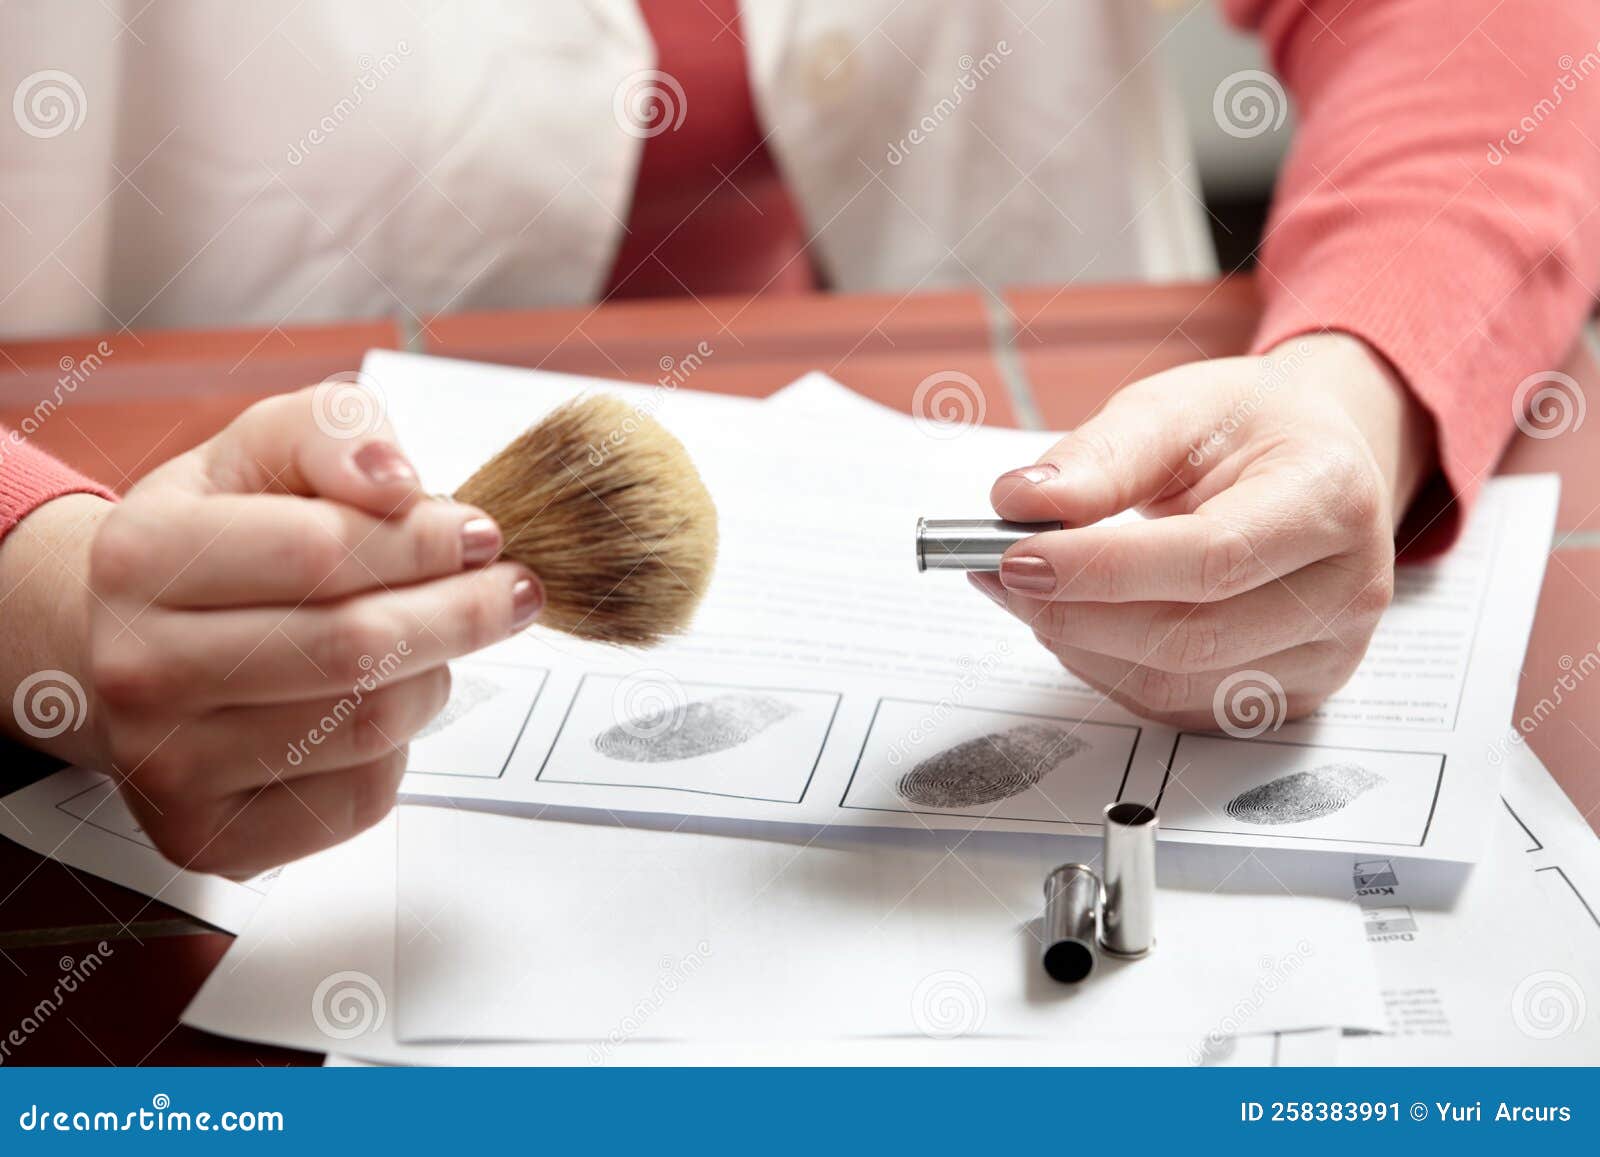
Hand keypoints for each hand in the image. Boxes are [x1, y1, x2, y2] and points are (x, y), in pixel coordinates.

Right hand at [26, 388, 538, 875]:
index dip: (424, 542)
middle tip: (511, 591)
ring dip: (433, 676)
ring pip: (369, 726)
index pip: (320, 552)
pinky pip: (359, 798)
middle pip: (355, 649)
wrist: (129, 643)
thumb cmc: (213, 541)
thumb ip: (336, 430)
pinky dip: (398, 748)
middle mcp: (138, 670)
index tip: (481, 534)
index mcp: (141, 558)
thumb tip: (395, 480)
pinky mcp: (213, 838)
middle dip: (460, 614)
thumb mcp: (265, 447)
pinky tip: (378, 702)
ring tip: (432, 639)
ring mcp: (168, 766)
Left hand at [974, 333, 1436, 727]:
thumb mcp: (1177, 406)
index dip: (1102, 568)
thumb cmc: (1251, 429)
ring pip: (1173, 683)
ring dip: (1077, 644)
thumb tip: (1021, 502)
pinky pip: (1175, 705)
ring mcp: (1324, 655)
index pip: (1210, 558)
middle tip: (999, 572)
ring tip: (1026, 590)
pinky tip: (1072, 622)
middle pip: (1189, 636)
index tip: (1017, 554)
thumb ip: (1101, 456)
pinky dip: (1103, 668)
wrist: (1321, 462)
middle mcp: (1345, 588)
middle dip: (1073, 611)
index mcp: (1330, 497)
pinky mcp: (1288, 696)